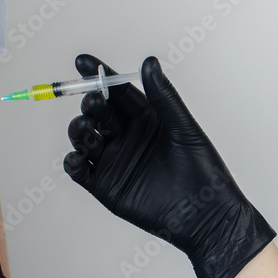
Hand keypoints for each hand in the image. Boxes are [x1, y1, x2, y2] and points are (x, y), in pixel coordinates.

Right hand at [64, 55, 276, 277]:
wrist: (204, 215)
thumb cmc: (203, 170)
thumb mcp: (184, 128)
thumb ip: (163, 97)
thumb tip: (148, 62)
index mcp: (146, 119)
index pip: (116, 91)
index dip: (99, 75)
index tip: (82, 61)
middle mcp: (127, 137)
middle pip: (97, 113)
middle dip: (90, 104)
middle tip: (93, 103)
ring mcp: (114, 161)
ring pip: (84, 138)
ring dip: (78, 130)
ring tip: (87, 129)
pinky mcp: (105, 187)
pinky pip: (79, 171)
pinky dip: (72, 161)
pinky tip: (77, 157)